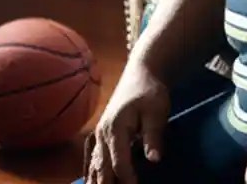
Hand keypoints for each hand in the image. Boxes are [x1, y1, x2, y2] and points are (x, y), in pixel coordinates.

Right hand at [85, 63, 169, 183]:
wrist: (140, 74)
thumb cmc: (150, 92)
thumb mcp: (157, 112)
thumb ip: (153, 136)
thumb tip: (154, 159)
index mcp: (116, 128)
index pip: (119, 160)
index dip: (126, 178)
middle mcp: (102, 133)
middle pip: (102, 166)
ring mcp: (99, 134)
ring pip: (94, 163)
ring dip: (95, 180)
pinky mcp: (100, 134)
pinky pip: (91, 156)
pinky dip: (90, 170)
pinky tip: (90, 181)